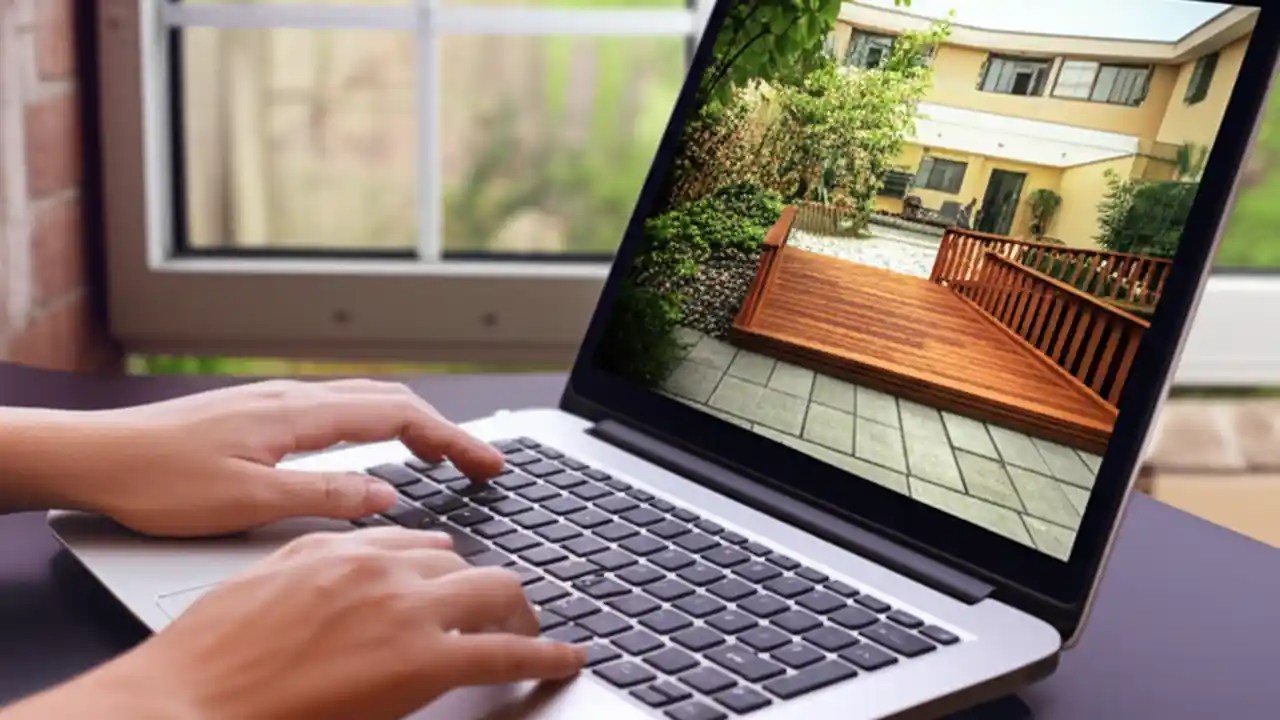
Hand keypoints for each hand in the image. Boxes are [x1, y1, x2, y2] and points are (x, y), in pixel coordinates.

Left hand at [0, 379, 504, 535]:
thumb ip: (325, 496)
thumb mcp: (249, 502)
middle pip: (392, 400)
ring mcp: (278, 401)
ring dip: (414, 424)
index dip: (451, 438)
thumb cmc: (159, 479)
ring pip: (366, 401)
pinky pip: (339, 410)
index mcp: (300, 415)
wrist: (95, 454)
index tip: (487, 463)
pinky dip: (377, 426)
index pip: (399, 416)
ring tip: (443, 456)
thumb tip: (386, 495)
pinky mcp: (262, 413)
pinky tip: (374, 449)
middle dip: (446, 429)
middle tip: (482, 462)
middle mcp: (295, 397)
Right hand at [1, 528, 585, 719]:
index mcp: (344, 549)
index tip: (460, 583)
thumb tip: (358, 560)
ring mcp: (406, 613)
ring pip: (494, 593)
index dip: (447, 571)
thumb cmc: (211, 656)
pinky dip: (545, 653)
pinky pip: (504, 650)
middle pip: (466, 566)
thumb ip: (319, 563)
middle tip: (505, 613)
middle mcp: (383, 569)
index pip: (422, 545)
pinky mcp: (423, 663)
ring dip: (519, 614)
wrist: (187, 702)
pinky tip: (568, 659)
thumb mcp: (265, 582)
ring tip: (533, 635)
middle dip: (493, 590)